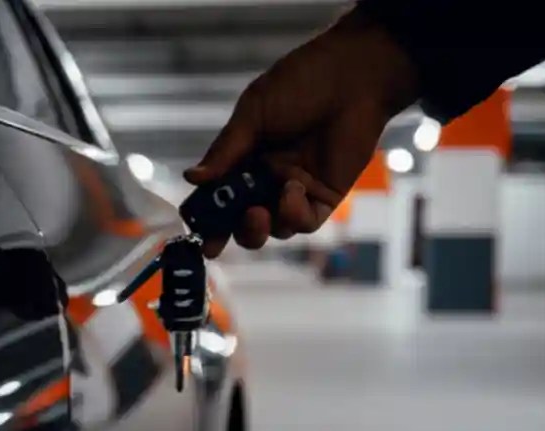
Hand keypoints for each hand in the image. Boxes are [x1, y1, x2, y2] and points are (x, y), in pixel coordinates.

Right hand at [183, 9, 418, 257]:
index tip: (195, 232)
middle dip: (232, 233)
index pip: (221, 195)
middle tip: (218, 240)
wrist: (352, 76)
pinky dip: (293, 215)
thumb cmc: (301, 84)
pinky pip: (304, 222)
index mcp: (246, 157)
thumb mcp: (254, 113)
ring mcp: (297, 190)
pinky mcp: (325, 196)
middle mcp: (269, 178)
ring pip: (275, 229)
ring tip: (258, 211)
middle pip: (245, 221)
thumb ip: (225, 151)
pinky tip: (292, 189)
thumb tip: (191, 178)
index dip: (207, 216)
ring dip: (260, 227)